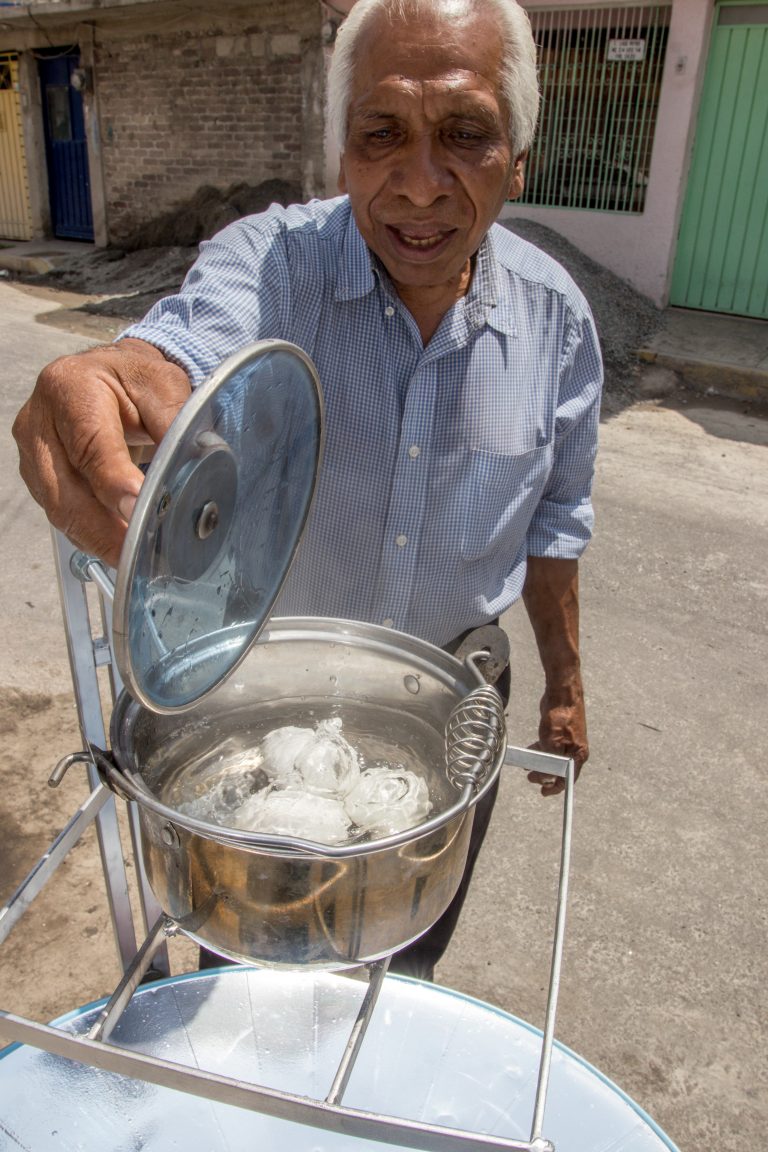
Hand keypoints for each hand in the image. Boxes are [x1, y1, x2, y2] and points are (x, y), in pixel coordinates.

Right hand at [13, 338, 190, 566]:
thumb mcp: (163, 386)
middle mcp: (40, 422)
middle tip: (138, 554)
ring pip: (60, 510)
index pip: (90, 444)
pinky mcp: (38, 477)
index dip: (113, 481)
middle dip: (103, 529)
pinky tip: (119, 546)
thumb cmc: (136, 381)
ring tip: (134, 558)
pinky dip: (92, 535)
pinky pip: (63, 514)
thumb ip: (175, 423)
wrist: (109, 376)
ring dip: (98, 539)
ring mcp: (34, 454)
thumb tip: (192, 466)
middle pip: (64, 489)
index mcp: (70, 387)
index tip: (137, 508)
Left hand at [527, 689, 588, 796]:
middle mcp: (575, 750)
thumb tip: (544, 777)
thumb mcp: (552, 744)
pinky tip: (531, 750)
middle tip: (531, 778)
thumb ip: (549, 762)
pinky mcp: (560, 733)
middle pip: (560, 769)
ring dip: (541, 763)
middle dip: (545, 776)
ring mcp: (568, 741)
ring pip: (553, 758)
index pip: (567, 779)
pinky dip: (541, 751)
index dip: (555, 787)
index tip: (543, 792)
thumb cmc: (562, 717)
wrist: (562, 694)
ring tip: (528, 767)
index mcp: (578, 755)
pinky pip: (550, 747)